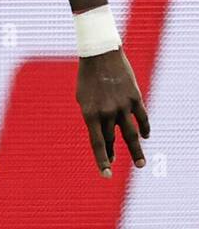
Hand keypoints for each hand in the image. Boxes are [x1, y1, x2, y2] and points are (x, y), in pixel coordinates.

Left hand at [77, 49, 149, 177]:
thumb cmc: (87, 78)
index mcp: (90, 114)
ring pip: (131, 134)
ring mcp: (122, 105)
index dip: (102, 160)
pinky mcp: (134, 97)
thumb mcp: (83, 99)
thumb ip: (93, 117)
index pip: (98, 144)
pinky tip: (145, 136)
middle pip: (112, 139)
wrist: (100, 54)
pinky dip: (144, 128)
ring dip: (136, 151)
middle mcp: (107, 113)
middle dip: (112, 153)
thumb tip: (104, 135)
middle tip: (114, 165)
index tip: (106, 175)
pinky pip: (142, 117)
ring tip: (140, 165)